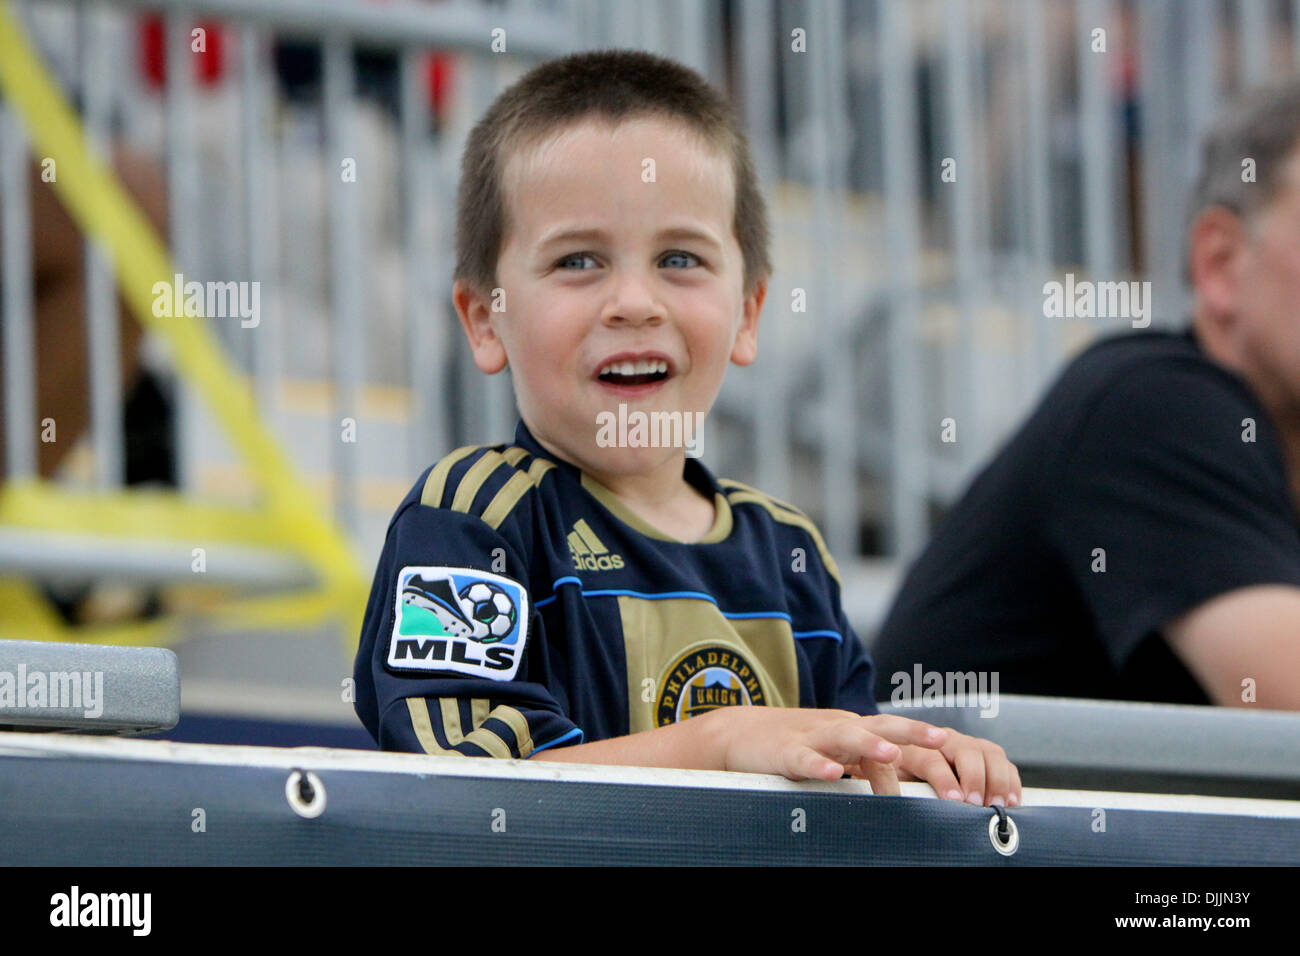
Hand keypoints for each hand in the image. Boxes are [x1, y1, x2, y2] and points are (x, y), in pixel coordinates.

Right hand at [707, 707, 950, 793]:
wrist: (738, 733)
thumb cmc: (793, 745)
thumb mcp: (835, 755)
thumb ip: (866, 766)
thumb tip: (903, 784)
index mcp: (854, 731)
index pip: (895, 740)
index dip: (923, 754)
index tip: (951, 775)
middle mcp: (838, 729)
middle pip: (880, 724)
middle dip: (913, 732)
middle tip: (944, 740)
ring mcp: (811, 738)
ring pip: (845, 735)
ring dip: (869, 743)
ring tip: (891, 752)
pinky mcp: (784, 751)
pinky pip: (803, 758)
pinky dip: (818, 765)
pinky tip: (831, 773)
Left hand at [896, 729, 1021, 806]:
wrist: (916, 776)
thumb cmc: (906, 788)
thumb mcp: (899, 789)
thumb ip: (909, 794)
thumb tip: (920, 807)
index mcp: (916, 749)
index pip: (931, 760)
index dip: (944, 780)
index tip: (954, 799)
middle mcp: (945, 742)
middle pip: (966, 752)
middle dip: (973, 778)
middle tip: (975, 803)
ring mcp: (969, 745)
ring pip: (989, 754)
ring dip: (996, 781)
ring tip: (995, 805)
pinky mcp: (987, 755)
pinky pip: (1005, 763)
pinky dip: (1011, 783)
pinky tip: (1011, 802)